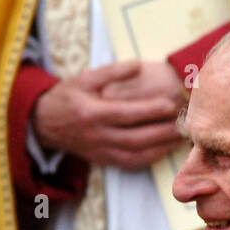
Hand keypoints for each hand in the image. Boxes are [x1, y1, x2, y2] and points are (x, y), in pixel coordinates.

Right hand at [32, 60, 183, 169]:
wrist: (45, 125)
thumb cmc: (68, 97)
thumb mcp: (84, 78)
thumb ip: (112, 72)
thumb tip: (138, 66)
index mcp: (92, 113)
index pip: (126, 114)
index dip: (150, 111)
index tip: (171, 105)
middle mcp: (97, 136)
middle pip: (136, 137)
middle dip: (162, 131)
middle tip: (184, 122)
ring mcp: (101, 151)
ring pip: (136, 154)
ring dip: (161, 147)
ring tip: (180, 136)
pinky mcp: (104, 160)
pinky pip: (131, 164)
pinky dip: (150, 158)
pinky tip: (165, 150)